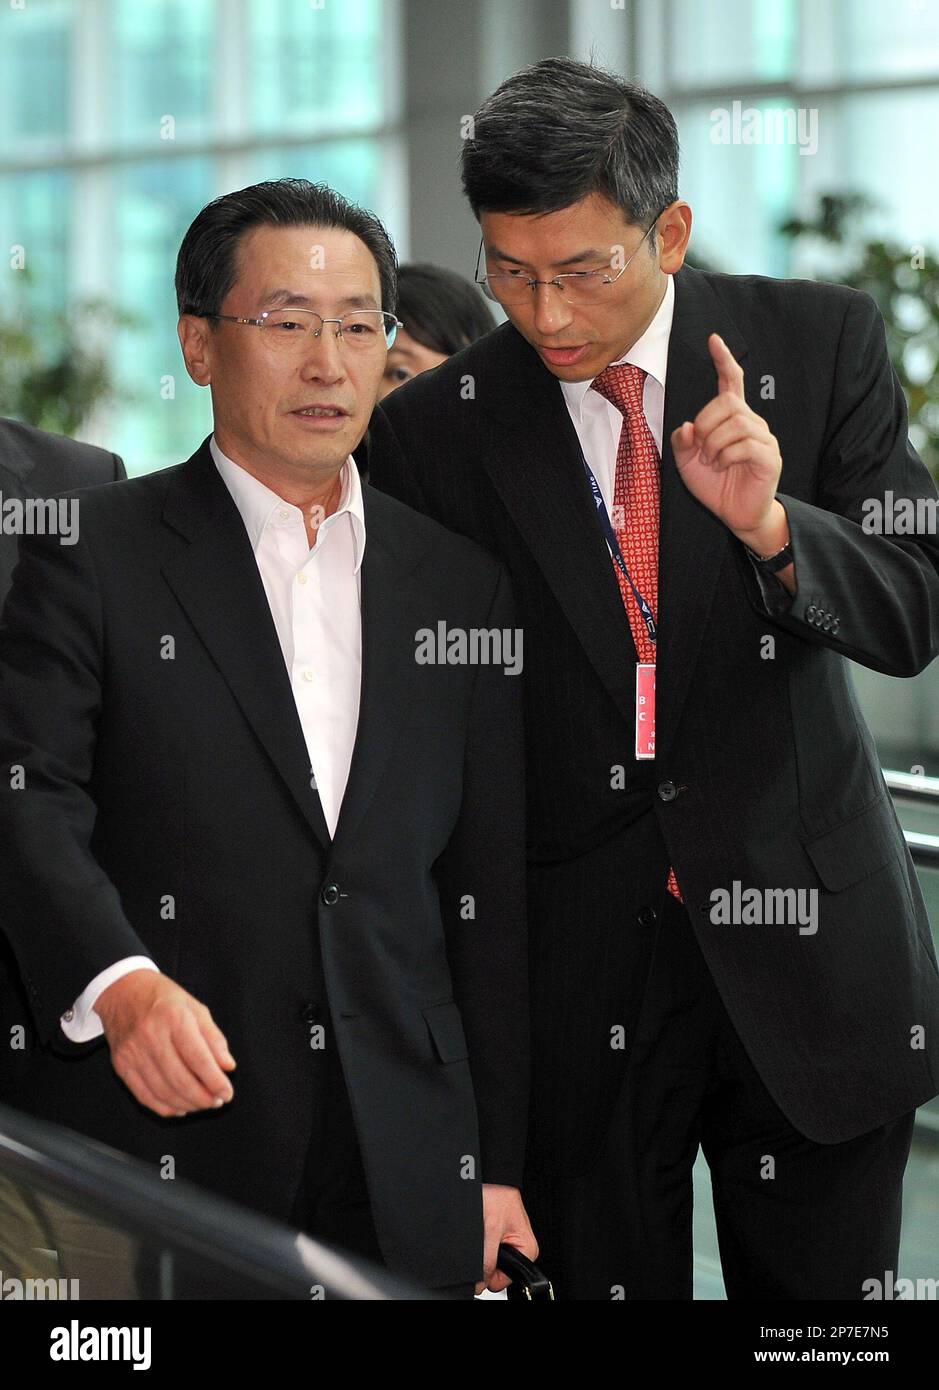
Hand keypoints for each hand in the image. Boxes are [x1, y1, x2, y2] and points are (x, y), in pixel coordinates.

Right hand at [95, 969, 236, 1117]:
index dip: (215, 1081)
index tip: (227, 1093)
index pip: (198, 1058)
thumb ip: (214, 1038)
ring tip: (202, 1104)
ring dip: (187, 1104)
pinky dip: (165, 1107)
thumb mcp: (195, 1008)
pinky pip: (144, 1095)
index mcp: (174, 1017)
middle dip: (203, 1097)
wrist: (123, 991)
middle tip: (217, 1101)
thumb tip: (227, 1066)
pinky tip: (180, 1107)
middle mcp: (151, 1035)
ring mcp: (133, 1052)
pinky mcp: (122, 1065)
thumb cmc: (163, 999)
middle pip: (180, 1079)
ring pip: (163, 1091)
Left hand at [475, 1184, 538, 1294]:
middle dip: (486, 1259)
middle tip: (485, 1237)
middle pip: (496, 1272)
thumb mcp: (491, 1229)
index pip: (502, 1281)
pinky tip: (485, 1228)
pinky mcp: (501, 1237)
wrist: (492, 1177)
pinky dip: (483, 1242)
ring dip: (483, 1250)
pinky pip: (488, 1250)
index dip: (488, 1273)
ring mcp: (510, 1243)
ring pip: (491, 1261)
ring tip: (485, 1229)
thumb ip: (487, 1259)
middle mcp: (521, 1249)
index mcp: (527, 1251)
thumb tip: (480, 1283)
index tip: (483, 1257)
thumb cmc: (498, 1195)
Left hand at [670, 333, 783, 549]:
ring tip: (712, 461)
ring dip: (714, 443)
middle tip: (700, 448)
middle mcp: (752, 423)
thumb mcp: (687, 464)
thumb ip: (682, 443)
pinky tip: (722, 467)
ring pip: (736, 422)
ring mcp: (764, 438)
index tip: (714, 340)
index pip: (731, 382)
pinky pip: (745, 444)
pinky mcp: (770, 457)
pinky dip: (726, 455)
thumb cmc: (716, 486)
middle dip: (706, 423)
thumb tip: (687, 426)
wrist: (738, 515)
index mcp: (733, 419)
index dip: (723, 361)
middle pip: (728, 402)